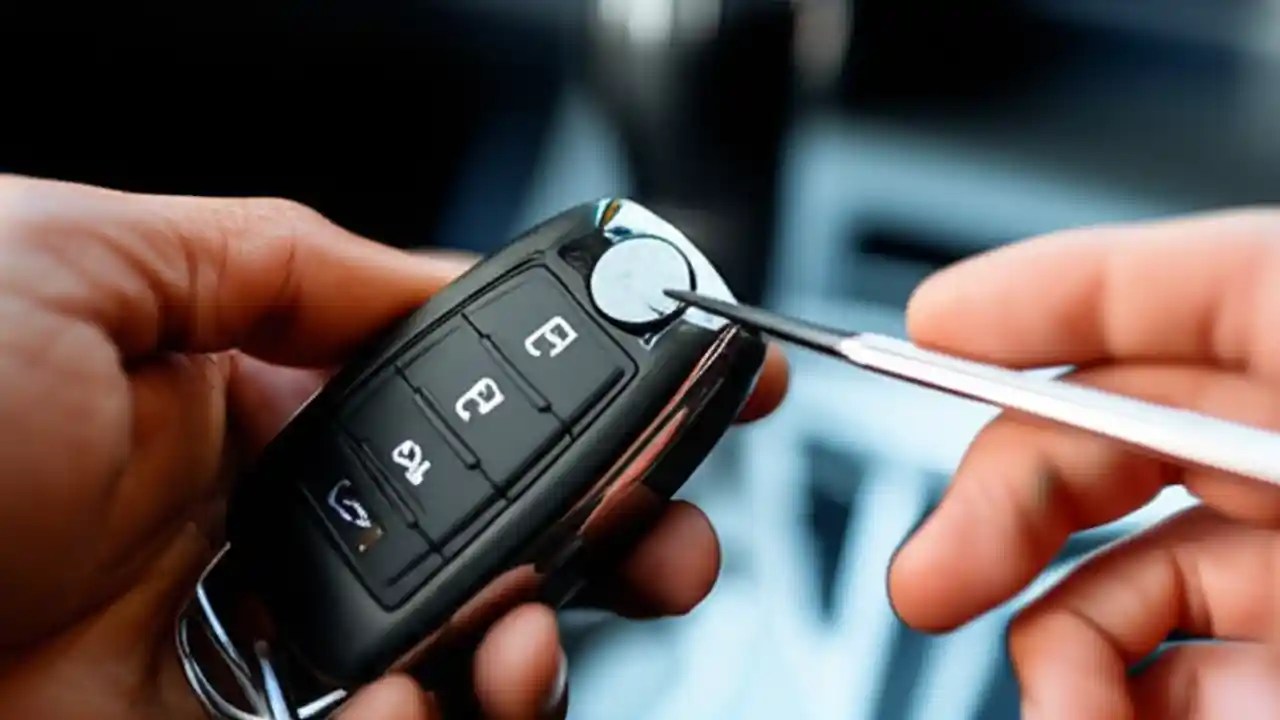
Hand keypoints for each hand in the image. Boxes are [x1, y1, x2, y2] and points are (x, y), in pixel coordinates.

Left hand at [0, 175, 788, 719]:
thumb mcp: (79, 261)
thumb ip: (279, 265)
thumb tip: (435, 279)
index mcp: (240, 393)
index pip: (452, 394)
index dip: (574, 395)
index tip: (686, 393)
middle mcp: (258, 524)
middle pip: (479, 538)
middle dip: (600, 539)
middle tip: (668, 545)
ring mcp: (240, 655)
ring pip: (442, 666)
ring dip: (525, 660)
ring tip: (525, 649)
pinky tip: (399, 716)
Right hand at [888, 211, 1279, 718]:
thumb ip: (1174, 381)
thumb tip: (985, 412)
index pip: (1197, 282)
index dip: (1043, 294)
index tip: (928, 329)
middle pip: (1129, 432)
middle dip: (1005, 504)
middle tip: (930, 581)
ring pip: (1145, 570)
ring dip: (1066, 644)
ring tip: (1061, 709)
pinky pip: (1197, 664)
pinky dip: (1134, 696)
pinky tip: (1118, 718)